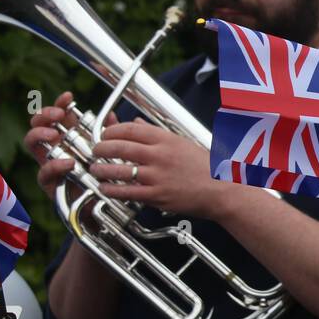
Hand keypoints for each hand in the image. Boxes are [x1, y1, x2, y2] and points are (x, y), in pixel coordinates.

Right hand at [23, 91, 117, 199]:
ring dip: (40, 134)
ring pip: (31, 142)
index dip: (60, 104)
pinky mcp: (49, 182)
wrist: (103, 205)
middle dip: (45, 114)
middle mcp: (55, 147)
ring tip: (54, 134)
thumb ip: (111, 134)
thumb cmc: (105, 175)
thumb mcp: (112, 151)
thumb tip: (111, 115)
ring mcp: (48, 162)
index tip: (68, 97)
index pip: (59, 115)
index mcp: (68, 136)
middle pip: (39, 123)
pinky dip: (55, 165)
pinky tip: (68, 162)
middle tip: (58, 115)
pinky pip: (44, 171)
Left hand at [89, 120, 237, 220]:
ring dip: (101, 169)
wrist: (223, 190)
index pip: (131, 129)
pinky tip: (104, 187)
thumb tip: (138, 122)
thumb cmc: (207, 167)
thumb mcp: (183, 143)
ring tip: (95, 169)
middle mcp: (159, 155)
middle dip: (101, 148)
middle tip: (95, 150)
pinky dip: (110, 189)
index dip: (112, 131)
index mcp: (167, 139)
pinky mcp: (156, 195)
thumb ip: (158, 134)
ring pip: (117, 170)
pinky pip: (125, 191)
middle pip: (119, 147)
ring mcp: (157, 176)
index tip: (105, 134)